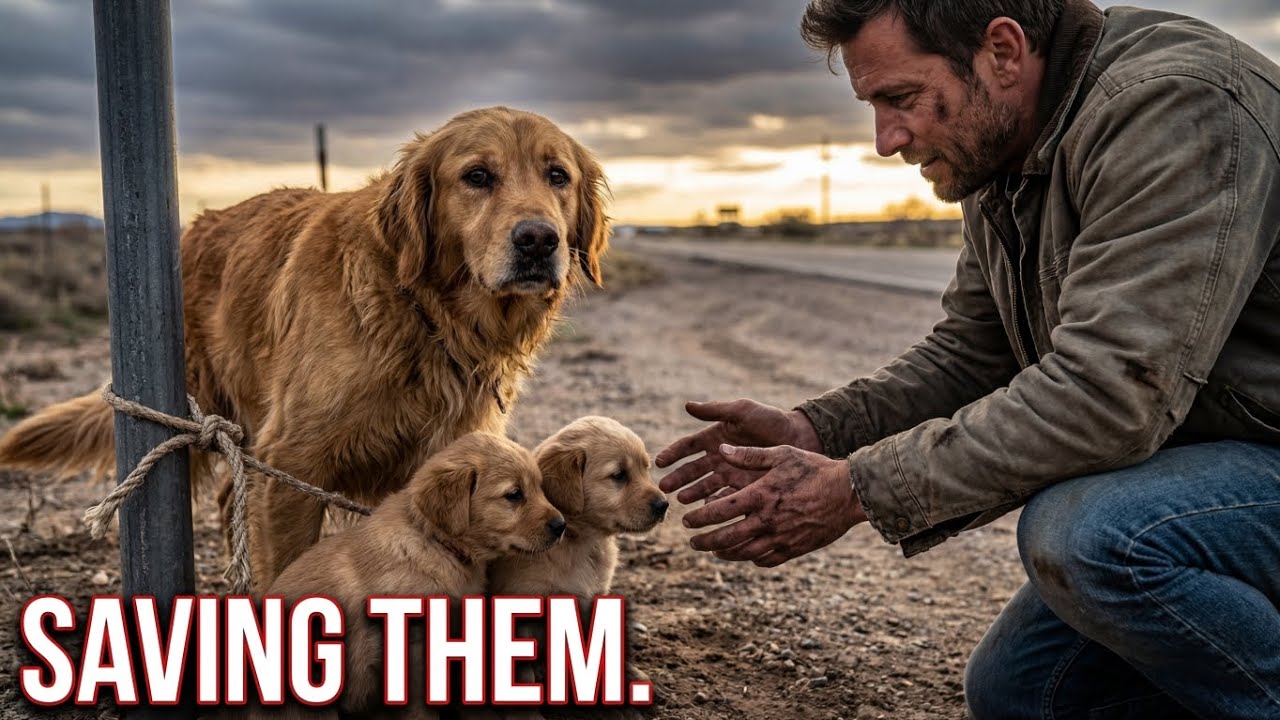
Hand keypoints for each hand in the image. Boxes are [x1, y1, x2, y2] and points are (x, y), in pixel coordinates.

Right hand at [655, 399, 821, 503]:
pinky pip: (725, 498)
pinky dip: (715, 505)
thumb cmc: (771, 420)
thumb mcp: (743, 411)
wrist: (801, 438)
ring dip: (692, 494)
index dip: (672, 454)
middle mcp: (719, 457)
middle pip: (692, 470)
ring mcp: (731, 474)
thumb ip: (716, 410)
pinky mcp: (744, 488)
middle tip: (666, 488)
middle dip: (678, 479)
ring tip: (682, 501)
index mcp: (715, 438)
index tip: (659, 462)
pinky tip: (707, 510)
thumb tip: (687, 405)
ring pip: (705, 487)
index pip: (687, 447)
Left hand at [682, 444, 865, 566]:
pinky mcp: (794, 549)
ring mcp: (781, 537)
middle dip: (705, 542)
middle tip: (693, 541)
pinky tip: (744, 554)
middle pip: (726, 538)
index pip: (720, 511)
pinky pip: (766, 560)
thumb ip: (749, 455)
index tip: (688, 520)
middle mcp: (767, 520)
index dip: (700, 518)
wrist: (848, 492)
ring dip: (724, 554)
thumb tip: (722, 450)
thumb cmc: (815, 469)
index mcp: (761, 495)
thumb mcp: (782, 455)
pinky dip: (751, 559)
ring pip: (744, 553)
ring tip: (714, 551)